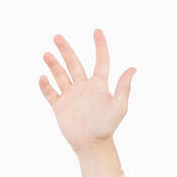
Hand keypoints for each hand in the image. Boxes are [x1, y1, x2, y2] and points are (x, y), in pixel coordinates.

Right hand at [38, 29, 135, 152]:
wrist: (92, 144)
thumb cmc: (107, 126)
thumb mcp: (119, 106)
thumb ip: (124, 87)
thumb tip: (133, 68)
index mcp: (99, 84)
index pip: (100, 61)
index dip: (100, 46)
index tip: (97, 31)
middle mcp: (84, 86)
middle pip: (74, 63)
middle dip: (65, 50)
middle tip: (57, 37)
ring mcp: (71, 95)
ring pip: (60, 75)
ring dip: (53, 65)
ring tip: (46, 54)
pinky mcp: (60, 106)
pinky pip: (50, 93)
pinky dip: (45, 86)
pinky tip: (42, 78)